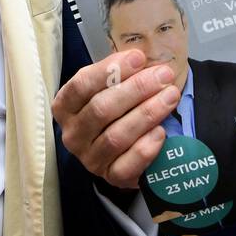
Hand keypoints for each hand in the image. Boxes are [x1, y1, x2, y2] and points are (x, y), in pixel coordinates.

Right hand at [51, 49, 179, 190]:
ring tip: (170, 97)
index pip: (81, 85)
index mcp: (65, 106)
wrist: (125, 148)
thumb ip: (119, 74)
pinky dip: (145, 148)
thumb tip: (142, 58)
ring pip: (116, 136)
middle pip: (101, 109)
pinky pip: (127, 166)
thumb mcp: (110, 87)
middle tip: (163, 76)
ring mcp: (90, 159)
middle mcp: (72, 134)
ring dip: (147, 113)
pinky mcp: (110, 177)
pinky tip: (161, 132)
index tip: (138, 57)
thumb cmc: (117, 107)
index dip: (110, 70)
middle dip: (136, 89)